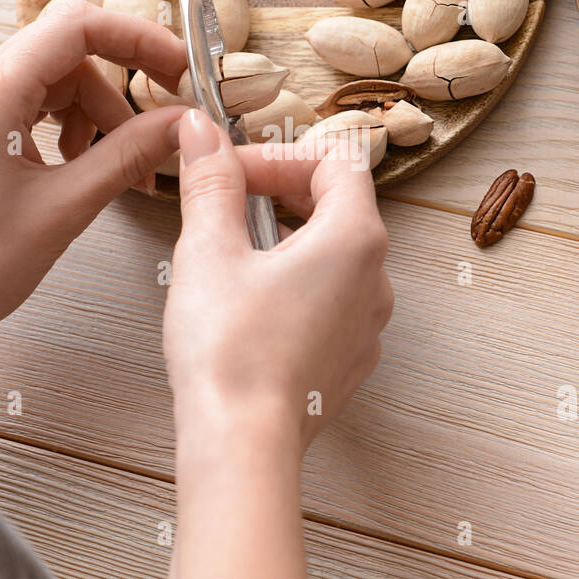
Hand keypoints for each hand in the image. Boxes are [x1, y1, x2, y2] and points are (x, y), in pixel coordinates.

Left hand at [0, 2, 188, 387]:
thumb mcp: (66, 208)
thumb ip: (129, 155)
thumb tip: (182, 124)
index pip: (77, 27)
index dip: (139, 39)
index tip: (179, 68)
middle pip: (70, 51)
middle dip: (122, 85)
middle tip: (163, 121)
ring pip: (56, 78)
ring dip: (97, 113)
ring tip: (115, 164)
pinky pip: (35, 102)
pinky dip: (70, 126)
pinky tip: (80, 165)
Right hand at [163, 109, 392, 577]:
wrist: (242, 444)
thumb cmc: (230, 354)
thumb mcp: (209, 250)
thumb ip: (211, 182)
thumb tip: (202, 133)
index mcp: (355, 240)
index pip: (334, 162)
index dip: (278, 155)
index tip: (231, 170)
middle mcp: (376, 280)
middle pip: (338, 205)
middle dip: (278, 191)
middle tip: (225, 203)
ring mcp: (367, 324)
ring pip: (332, 254)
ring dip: (283, 237)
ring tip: (228, 254)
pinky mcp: (348, 358)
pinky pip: (329, 299)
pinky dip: (293, 283)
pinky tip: (246, 302)